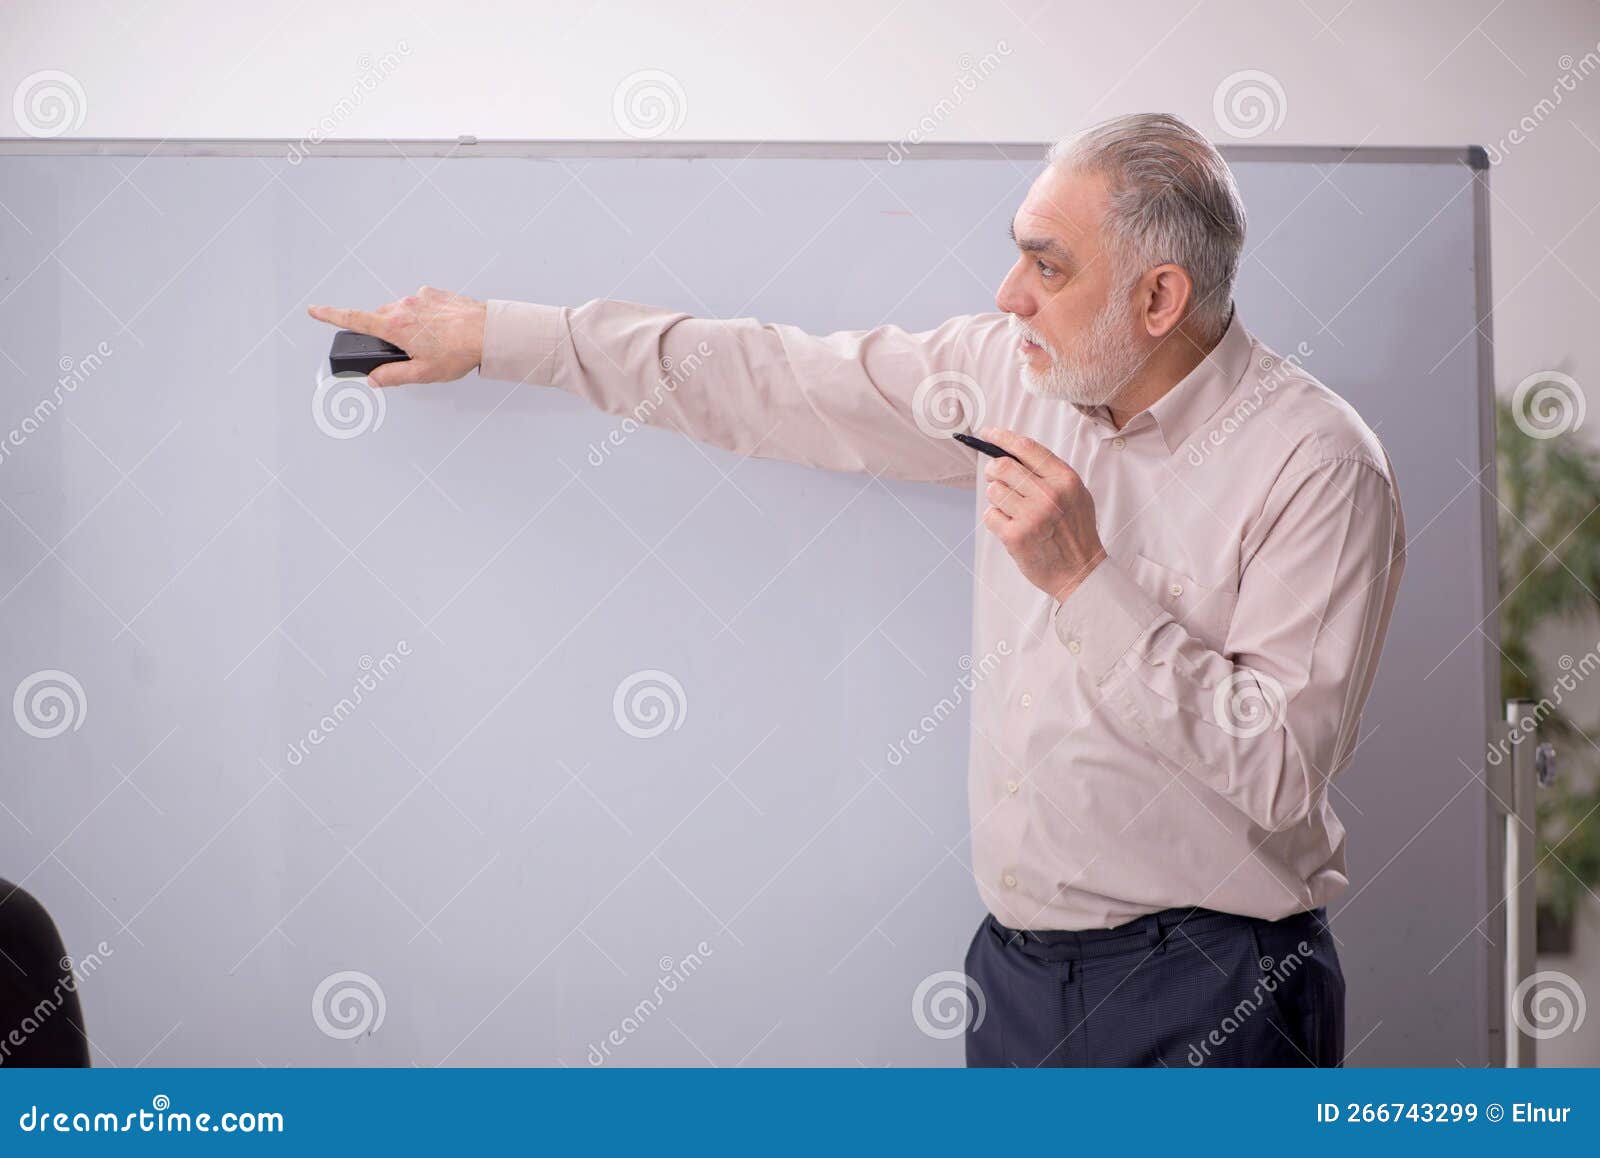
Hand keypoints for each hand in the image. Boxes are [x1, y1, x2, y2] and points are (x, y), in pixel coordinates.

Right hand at [307, 287, 486, 386]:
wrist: (488, 332)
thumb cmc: (459, 353)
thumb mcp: (423, 373)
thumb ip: (393, 376)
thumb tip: (374, 379)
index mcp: (394, 326)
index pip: (354, 319)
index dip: (330, 315)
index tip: (314, 310)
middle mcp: (402, 307)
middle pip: (380, 320)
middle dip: (387, 335)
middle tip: (409, 352)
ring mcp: (419, 297)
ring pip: (401, 312)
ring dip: (408, 326)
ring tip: (433, 342)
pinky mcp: (434, 293)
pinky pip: (420, 304)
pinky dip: (425, 316)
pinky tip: (442, 329)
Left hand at [979, 427, 1106, 602]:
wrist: (1080, 571)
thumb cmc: (1074, 531)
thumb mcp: (1074, 494)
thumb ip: (1048, 473)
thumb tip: (1010, 452)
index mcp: (1064, 479)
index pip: (1026, 447)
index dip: (1002, 437)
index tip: (987, 433)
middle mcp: (1049, 494)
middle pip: (1002, 466)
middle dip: (993, 471)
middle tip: (996, 479)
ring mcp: (1032, 515)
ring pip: (993, 490)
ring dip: (996, 499)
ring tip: (1012, 510)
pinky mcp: (1016, 535)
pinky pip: (990, 515)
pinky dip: (996, 520)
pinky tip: (1011, 527)